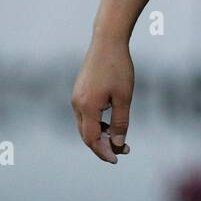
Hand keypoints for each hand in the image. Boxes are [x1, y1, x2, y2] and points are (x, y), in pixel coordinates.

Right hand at [71, 39, 134, 163]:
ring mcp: (76, 97)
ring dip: (101, 135)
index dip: (104, 152)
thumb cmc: (118, 68)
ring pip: (85, 125)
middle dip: (103, 146)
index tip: (117, 159)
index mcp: (87, 107)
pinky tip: (111, 123)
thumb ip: (120, 122)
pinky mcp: (79, 91)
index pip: (92, 139)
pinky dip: (97, 123)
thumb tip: (118, 144)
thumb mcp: (124, 97)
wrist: (107, 41)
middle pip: (86, 135)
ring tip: (119, 138)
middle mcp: (77, 104)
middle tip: (122, 151)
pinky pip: (86, 114)